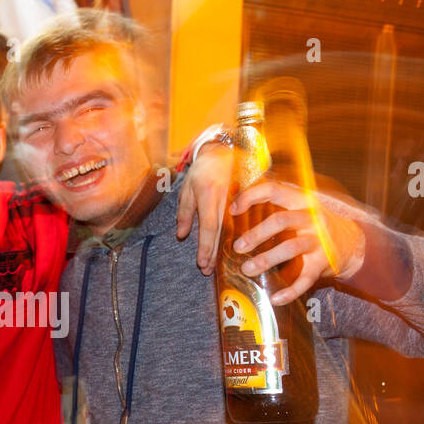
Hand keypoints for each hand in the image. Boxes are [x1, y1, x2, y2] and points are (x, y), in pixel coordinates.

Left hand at [176, 143, 233, 274]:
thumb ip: (184, 212)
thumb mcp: (188, 188)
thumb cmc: (203, 170)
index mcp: (209, 194)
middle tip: (207, 271)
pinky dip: (231, 239)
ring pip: (229, 230)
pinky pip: (236, 224)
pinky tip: (229, 252)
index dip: (206, 246)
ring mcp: (235, 202)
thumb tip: (182, 235)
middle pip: (219, 232)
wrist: (225, 152)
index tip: (202, 262)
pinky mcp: (241, 203)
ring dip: (221, 250)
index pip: (208, 226)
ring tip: (214, 266)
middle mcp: (224, 200)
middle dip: (213, 253)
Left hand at [230, 177, 365, 304]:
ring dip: (266, 259)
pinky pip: (305, 279)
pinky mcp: (323, 263)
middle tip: (237, 247)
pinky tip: (274, 298)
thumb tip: (234, 205)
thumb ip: (275, 206)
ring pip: (290, 248)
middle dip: (255, 234)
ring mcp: (319, 241)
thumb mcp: (299, 208)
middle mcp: (312, 218)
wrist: (350, 243)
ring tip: (246, 269)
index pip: (274, 191)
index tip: (232, 209)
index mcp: (301, 201)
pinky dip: (289, 291)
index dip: (251, 196)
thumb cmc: (313, 225)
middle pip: (280, 221)